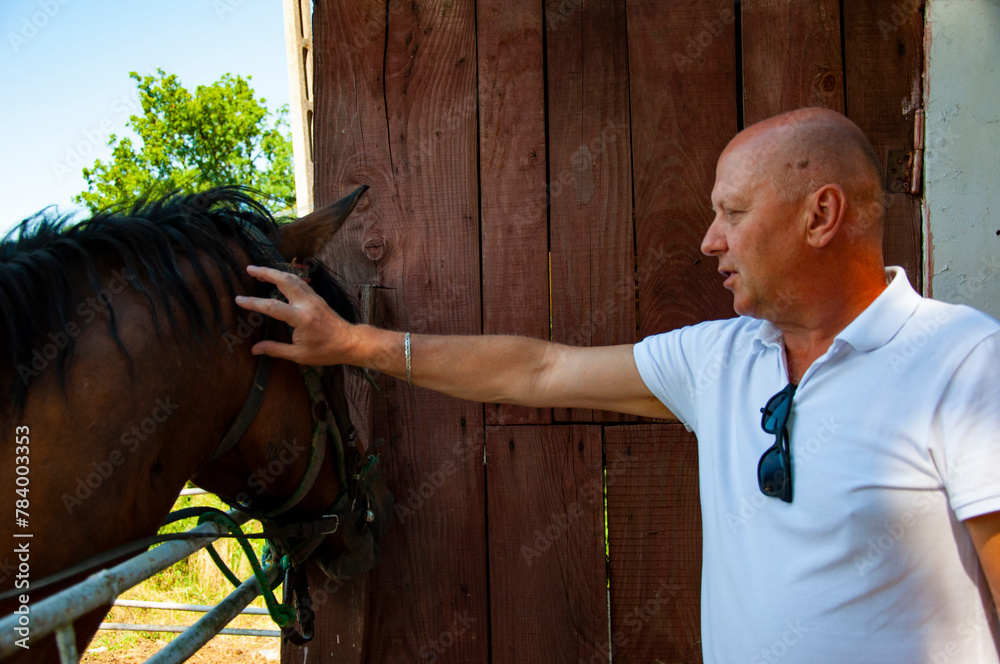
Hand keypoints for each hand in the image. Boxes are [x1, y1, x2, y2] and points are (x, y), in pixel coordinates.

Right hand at [235, 265, 354, 365]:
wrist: (350, 342)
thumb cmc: (326, 351)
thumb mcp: (299, 354)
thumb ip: (276, 349)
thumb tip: (254, 350)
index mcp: (301, 318)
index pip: (272, 307)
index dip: (254, 302)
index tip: (238, 299)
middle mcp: (307, 303)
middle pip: (284, 280)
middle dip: (265, 272)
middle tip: (249, 268)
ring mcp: (313, 298)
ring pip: (293, 278)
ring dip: (275, 272)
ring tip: (259, 271)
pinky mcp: (317, 298)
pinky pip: (299, 283)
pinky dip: (286, 277)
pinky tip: (279, 278)